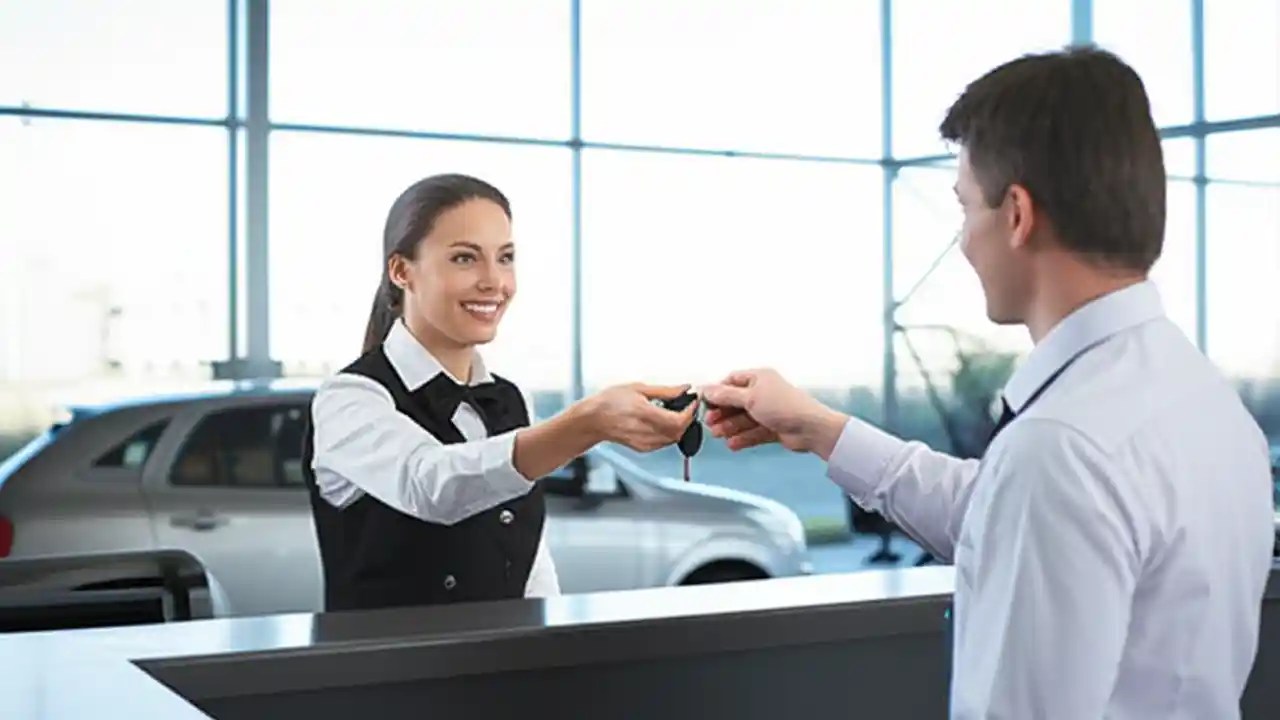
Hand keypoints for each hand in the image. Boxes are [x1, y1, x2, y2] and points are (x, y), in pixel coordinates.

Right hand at [580, 383, 697, 451]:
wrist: (593, 420)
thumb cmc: (610, 402)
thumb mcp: (639, 388)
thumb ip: (665, 391)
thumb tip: (684, 389)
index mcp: (644, 413)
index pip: (678, 420)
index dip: (690, 412)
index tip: (692, 402)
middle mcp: (644, 431)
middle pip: (679, 431)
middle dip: (687, 419)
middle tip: (686, 406)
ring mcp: (644, 442)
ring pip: (673, 438)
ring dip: (679, 426)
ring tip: (673, 413)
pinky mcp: (643, 448)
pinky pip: (664, 443)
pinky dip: (669, 433)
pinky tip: (662, 423)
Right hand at [700, 369, 845, 457]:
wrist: (810, 428)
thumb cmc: (784, 406)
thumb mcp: (750, 398)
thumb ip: (726, 395)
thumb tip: (706, 389)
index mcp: (759, 378)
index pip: (732, 381)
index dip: (718, 392)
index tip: (706, 402)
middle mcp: (764, 393)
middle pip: (736, 402)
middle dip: (723, 413)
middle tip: (710, 422)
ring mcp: (769, 411)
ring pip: (743, 419)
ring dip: (730, 427)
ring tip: (719, 435)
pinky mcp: (773, 428)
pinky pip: (753, 432)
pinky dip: (743, 438)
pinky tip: (733, 444)